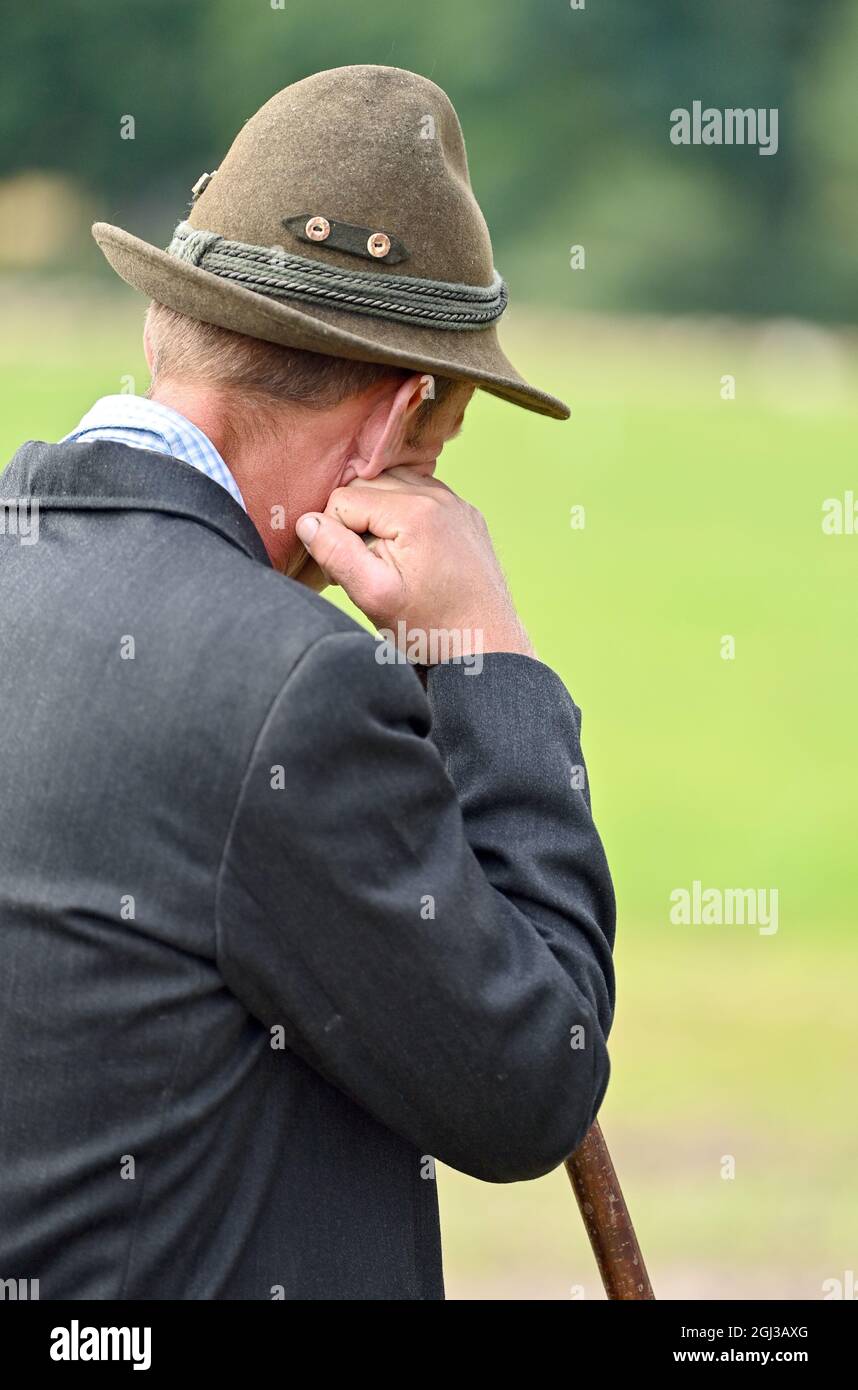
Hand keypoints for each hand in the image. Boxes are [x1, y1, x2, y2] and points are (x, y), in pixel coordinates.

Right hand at [294, 467, 534, 659]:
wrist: (486, 644)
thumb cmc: (430, 627)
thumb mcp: (374, 596)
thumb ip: (336, 553)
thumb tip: (306, 521)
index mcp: (415, 511)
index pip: (342, 499)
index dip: (334, 535)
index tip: (348, 573)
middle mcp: (438, 496)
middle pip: (366, 487)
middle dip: (353, 523)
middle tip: (364, 568)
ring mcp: (456, 503)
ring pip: (391, 486)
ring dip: (376, 516)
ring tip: (384, 559)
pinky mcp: (464, 515)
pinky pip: (419, 496)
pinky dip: (402, 516)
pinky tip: (406, 552)